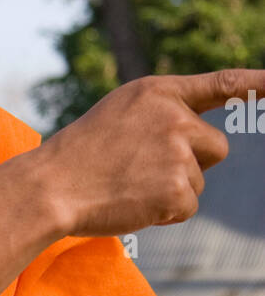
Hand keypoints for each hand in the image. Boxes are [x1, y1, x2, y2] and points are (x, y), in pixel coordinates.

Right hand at [34, 69, 264, 238]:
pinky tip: (133, 202)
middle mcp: (174, 117)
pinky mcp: (177, 190)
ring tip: (128, 185)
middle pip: (216, 147)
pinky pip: (188, 207)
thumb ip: (161, 114)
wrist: (51, 186)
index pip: (223, 84)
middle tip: (144, 169)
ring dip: (171, 190)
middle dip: (192, 163)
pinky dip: (164, 213)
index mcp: (158, 92)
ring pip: (199, 181)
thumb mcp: (121, 115)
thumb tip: (198, 137)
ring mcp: (177, 153)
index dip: (260, 83)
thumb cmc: (80, 154)